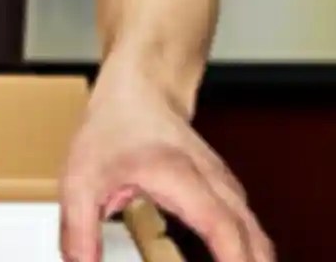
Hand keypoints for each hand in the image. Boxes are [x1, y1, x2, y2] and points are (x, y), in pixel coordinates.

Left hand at [59, 75, 272, 261]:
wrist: (139, 89)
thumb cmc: (114, 126)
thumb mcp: (80, 178)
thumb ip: (79, 226)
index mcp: (181, 179)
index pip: (222, 230)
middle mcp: (213, 183)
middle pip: (252, 239)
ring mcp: (224, 185)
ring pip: (256, 234)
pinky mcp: (224, 190)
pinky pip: (248, 227)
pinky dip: (248, 252)